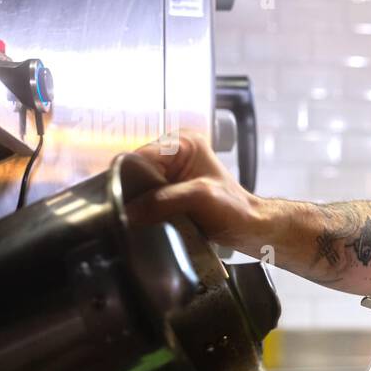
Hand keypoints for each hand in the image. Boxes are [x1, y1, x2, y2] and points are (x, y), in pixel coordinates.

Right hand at [126, 133, 263, 252]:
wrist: (248, 227)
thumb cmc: (234, 208)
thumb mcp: (199, 198)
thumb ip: (163, 201)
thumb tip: (130, 211)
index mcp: (182, 143)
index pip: (140, 156)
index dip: (128, 178)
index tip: (122, 199)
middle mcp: (172, 152)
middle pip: (135, 172)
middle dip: (133, 192)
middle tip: (130, 212)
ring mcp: (169, 172)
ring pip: (138, 187)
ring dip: (138, 203)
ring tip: (140, 217)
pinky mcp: (168, 190)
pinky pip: (146, 199)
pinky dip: (144, 210)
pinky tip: (147, 219)